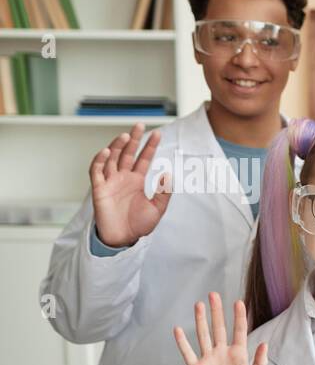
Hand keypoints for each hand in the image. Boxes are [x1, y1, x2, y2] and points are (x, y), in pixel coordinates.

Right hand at [90, 123, 171, 247]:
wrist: (123, 239)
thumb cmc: (138, 225)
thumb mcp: (157, 208)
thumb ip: (164, 192)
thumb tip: (167, 174)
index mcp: (136, 181)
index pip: (143, 159)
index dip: (149, 147)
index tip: (157, 134)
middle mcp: (122, 178)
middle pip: (126, 153)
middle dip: (132, 139)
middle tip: (139, 125)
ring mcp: (110, 182)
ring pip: (111, 158)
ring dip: (116, 146)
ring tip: (124, 136)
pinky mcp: (99, 189)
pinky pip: (97, 171)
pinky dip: (100, 160)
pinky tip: (106, 151)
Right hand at [174, 293, 267, 364]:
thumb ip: (260, 362)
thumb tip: (265, 343)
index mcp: (238, 354)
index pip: (239, 331)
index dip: (239, 317)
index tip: (238, 302)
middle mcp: (222, 353)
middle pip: (219, 328)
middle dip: (217, 312)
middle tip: (214, 294)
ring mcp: (208, 359)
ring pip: (203, 335)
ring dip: (201, 320)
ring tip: (199, 304)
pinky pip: (188, 353)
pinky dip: (182, 342)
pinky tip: (178, 329)